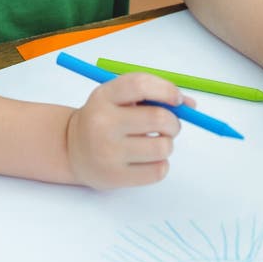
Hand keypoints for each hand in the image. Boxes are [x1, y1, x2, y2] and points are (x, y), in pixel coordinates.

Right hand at [65, 73, 192, 189]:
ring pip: (162, 147)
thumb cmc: (103, 119)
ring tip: (154, 143)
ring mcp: (108, 152)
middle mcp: (103, 123)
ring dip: (167, 144)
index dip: (166, 90)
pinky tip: (146, 159)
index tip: (177, 99)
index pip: (140, 85)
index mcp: (103, 97)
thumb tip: (191, 105)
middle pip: (158, 118)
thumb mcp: (117, 98)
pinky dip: (161, 164)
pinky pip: (158, 170)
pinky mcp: (115, 177)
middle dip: (174, 122)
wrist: (71, 148)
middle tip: (170, 125)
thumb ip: (152, 96)